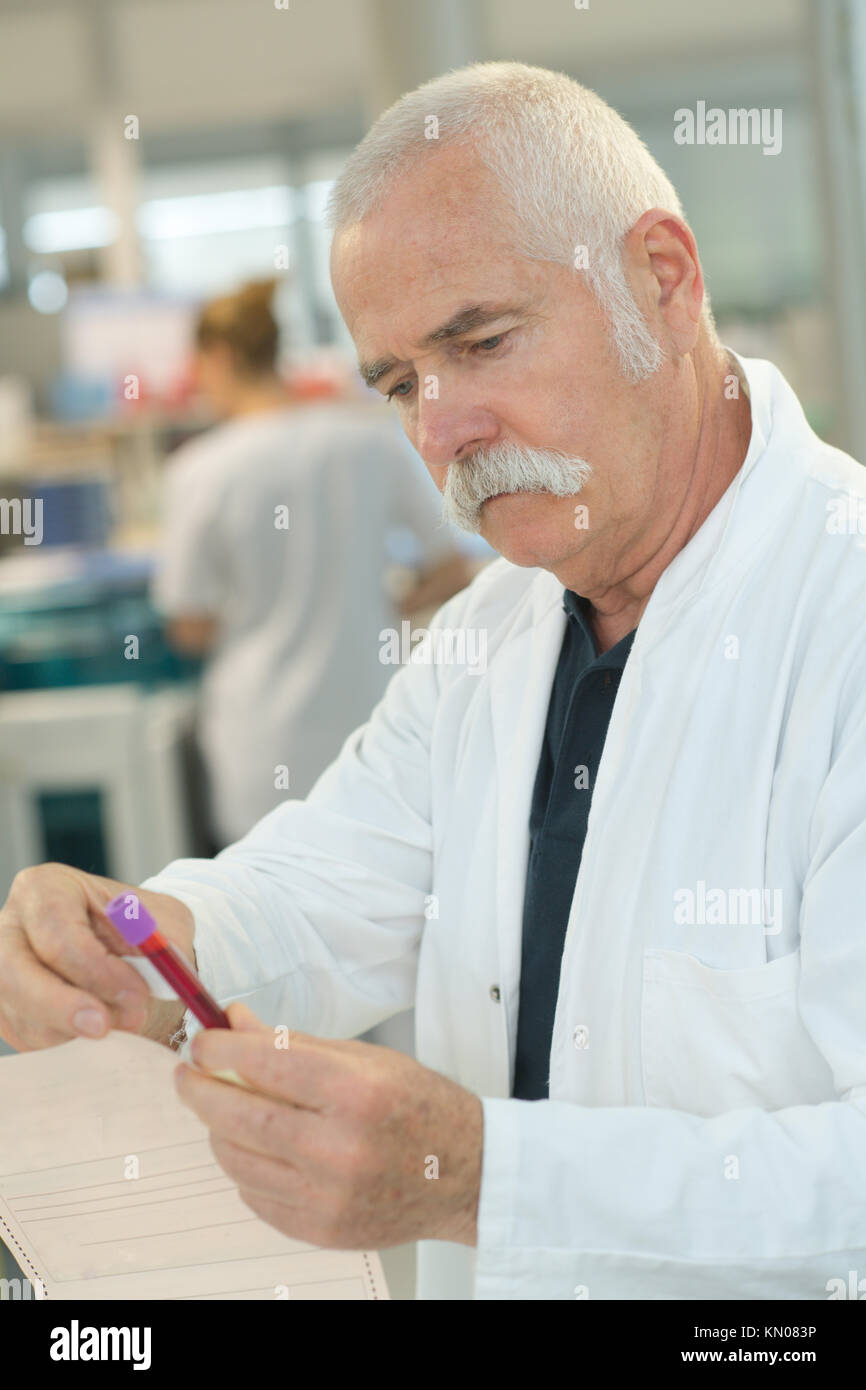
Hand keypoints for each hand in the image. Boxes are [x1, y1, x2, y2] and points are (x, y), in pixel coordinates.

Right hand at [0, 862, 195, 1049]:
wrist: (133, 953)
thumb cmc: (141, 931)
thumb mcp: (160, 924)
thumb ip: (157, 946)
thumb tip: (155, 976)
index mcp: (46, 888)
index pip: (56, 931)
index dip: (95, 969)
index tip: (135, 995)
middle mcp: (11, 926)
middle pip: (16, 974)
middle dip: (64, 1007)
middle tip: (106, 1028)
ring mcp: (1, 970)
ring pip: (22, 1013)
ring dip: (73, 1030)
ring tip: (121, 1023)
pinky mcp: (4, 1009)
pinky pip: (26, 1037)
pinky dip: (66, 1043)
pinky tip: (97, 1029)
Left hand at [175, 1003, 483, 1249]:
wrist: (463, 1173)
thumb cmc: (417, 1106)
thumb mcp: (363, 1059)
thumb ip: (293, 1043)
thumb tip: (233, 1023)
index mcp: (355, 1092)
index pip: (265, 1063)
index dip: (220, 1049)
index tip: (202, 1042)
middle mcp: (340, 1148)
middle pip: (240, 1116)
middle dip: (201, 1089)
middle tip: (188, 1074)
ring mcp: (328, 1196)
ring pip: (238, 1159)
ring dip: (218, 1129)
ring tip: (223, 1109)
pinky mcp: (320, 1229)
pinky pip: (255, 1195)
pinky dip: (245, 1167)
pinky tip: (257, 1147)